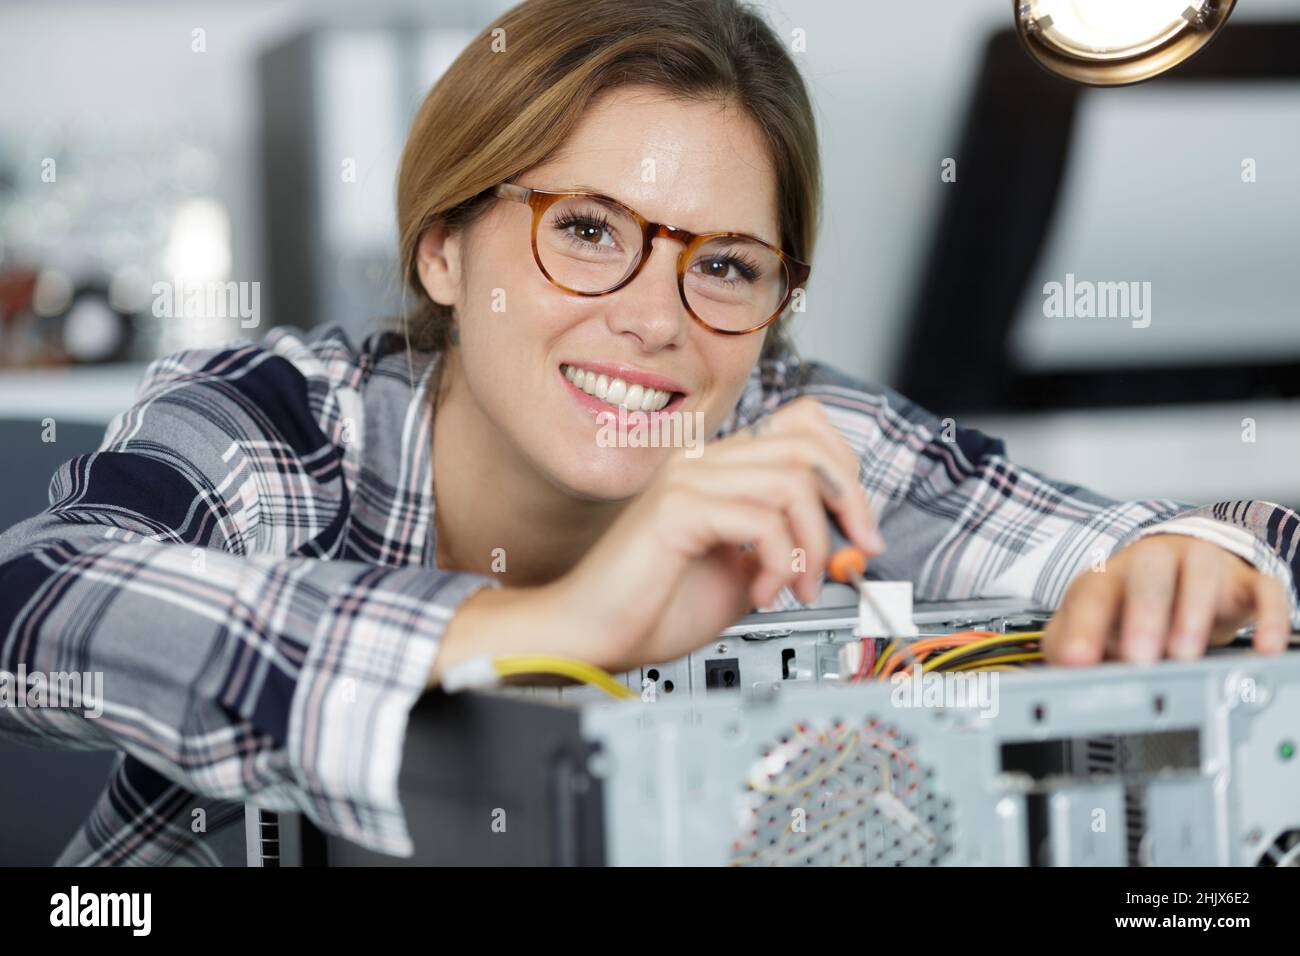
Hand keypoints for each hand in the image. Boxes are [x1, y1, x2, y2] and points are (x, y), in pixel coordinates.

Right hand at [431, 397, 883, 682]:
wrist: (591, 635)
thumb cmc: (651, 607)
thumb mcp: (742, 576)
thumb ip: (784, 550)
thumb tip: (841, 546)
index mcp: (718, 469)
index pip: (802, 425)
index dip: (843, 468)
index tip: (857, 525)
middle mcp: (703, 462)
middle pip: (807, 444)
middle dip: (849, 501)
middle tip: (855, 552)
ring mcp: (687, 479)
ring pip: (791, 480)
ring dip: (813, 542)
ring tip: (796, 586)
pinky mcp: (676, 509)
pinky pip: (760, 520)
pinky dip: (779, 563)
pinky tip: (761, 593)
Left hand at [1042, 534, 1292, 665]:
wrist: (1181, 572)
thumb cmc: (1129, 604)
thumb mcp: (1093, 622)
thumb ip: (1071, 643)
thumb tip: (1063, 665)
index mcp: (1111, 574)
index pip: (1093, 593)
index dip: (1084, 626)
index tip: (1080, 660)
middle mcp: (1156, 562)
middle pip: (1148, 573)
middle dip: (1143, 615)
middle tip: (1138, 659)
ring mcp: (1202, 566)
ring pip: (1201, 573)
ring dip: (1193, 613)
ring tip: (1185, 655)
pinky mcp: (1245, 580)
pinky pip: (1263, 590)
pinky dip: (1267, 618)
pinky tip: (1261, 650)